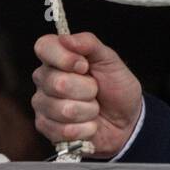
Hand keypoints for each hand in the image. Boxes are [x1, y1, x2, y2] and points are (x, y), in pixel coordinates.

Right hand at [32, 31, 143, 158]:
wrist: (126, 120)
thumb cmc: (115, 87)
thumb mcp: (110, 60)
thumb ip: (89, 44)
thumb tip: (66, 38)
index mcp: (56, 57)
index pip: (43, 47)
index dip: (64, 58)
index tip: (84, 66)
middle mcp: (45, 79)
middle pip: (57, 83)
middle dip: (87, 90)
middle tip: (95, 90)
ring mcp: (43, 103)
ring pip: (62, 110)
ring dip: (88, 111)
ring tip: (93, 108)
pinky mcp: (45, 127)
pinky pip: (62, 130)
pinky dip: (85, 129)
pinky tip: (89, 124)